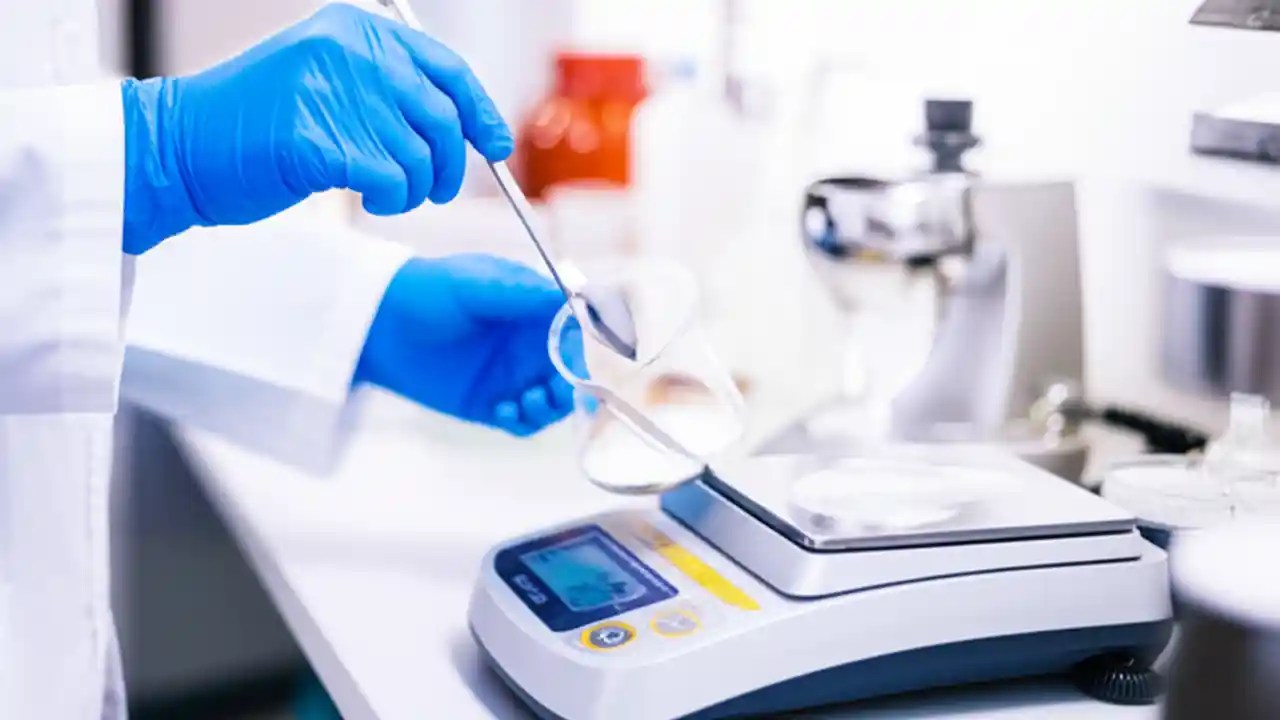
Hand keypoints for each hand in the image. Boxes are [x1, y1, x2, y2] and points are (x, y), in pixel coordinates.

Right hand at [119, 2, 511, 253]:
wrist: (180, 148)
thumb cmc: (254, 126)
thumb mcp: (327, 81)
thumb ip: (388, 89)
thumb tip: (464, 124)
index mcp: (356, 30)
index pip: (448, 69)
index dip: (481, 113)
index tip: (496, 145)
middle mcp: (350, 51)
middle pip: (443, 118)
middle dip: (450, 166)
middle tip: (434, 191)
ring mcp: (334, 92)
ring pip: (420, 156)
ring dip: (414, 190)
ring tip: (388, 195)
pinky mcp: (319, 139)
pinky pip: (392, 180)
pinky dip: (392, 199)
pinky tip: (371, 200)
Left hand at [354, 254, 582, 436]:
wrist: (380, 324)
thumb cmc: (431, 290)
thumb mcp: (476, 284)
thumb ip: (521, 293)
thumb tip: (571, 297)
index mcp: (538, 309)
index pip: (581, 330)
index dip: (591, 345)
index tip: (588, 360)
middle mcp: (533, 344)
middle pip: (576, 370)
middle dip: (576, 384)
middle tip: (559, 390)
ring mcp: (515, 376)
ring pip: (556, 400)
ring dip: (553, 406)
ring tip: (529, 401)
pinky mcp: (493, 404)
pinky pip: (524, 422)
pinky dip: (523, 420)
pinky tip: (503, 410)